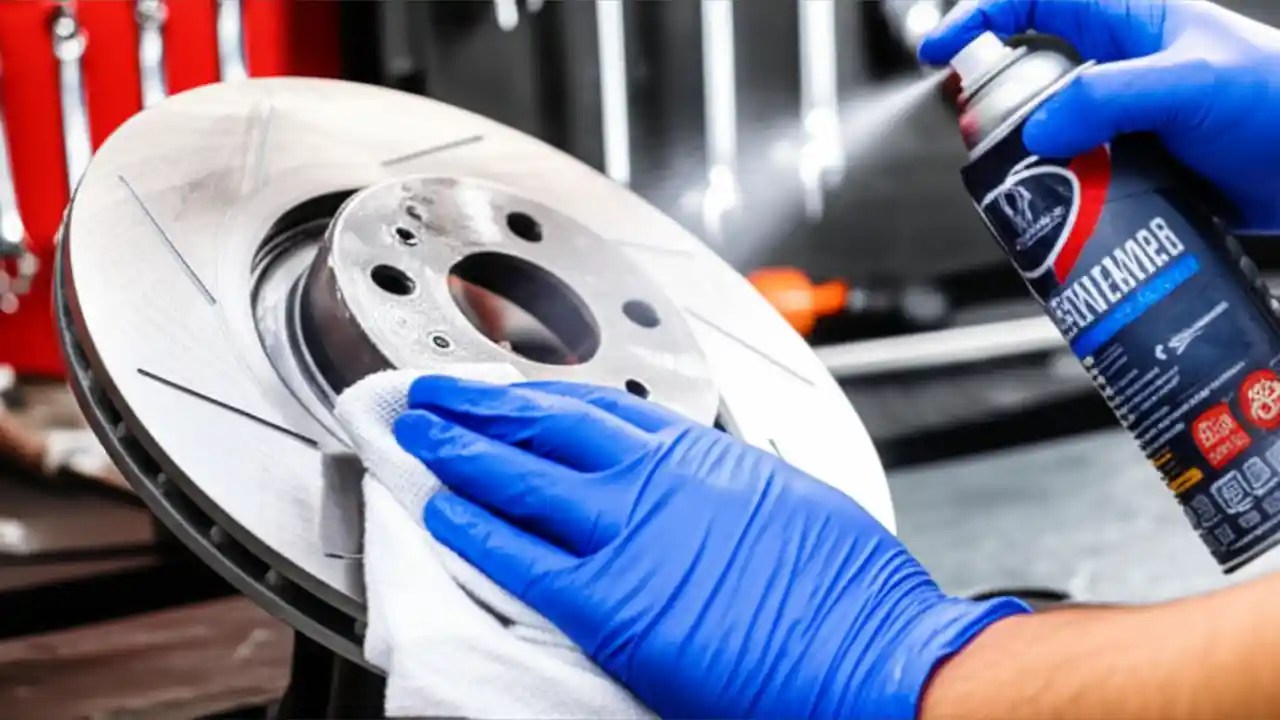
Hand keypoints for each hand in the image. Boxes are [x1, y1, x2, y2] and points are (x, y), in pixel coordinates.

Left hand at [394, 376, 1026, 718]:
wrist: (875, 656)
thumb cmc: (850, 591)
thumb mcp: (788, 502)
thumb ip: (723, 485)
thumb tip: (698, 485)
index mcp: (701, 453)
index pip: (597, 406)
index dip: (538, 395)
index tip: (505, 388)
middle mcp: (655, 479)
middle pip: (543, 425)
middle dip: (479, 406)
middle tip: (432, 393)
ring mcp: (627, 536)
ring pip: (518, 477)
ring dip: (459, 452)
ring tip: (418, 436)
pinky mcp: (609, 603)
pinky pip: (518, 557)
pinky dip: (472, 531)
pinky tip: (441, 515)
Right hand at [919, 0, 1279, 232]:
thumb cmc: (1278, 102)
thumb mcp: (1190, 85)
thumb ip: (1110, 97)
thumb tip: (1039, 127)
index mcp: (1127, 23)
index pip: (1034, 3)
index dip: (981, 18)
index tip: (940, 50)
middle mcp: (1118, 70)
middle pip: (1029, 79)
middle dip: (997, 111)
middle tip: (985, 144)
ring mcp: (1126, 122)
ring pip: (1050, 137)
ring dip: (1032, 166)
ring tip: (1030, 192)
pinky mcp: (1137, 169)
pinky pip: (1081, 179)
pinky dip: (1064, 199)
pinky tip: (1065, 220)